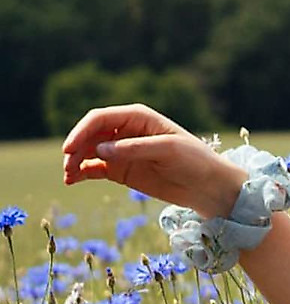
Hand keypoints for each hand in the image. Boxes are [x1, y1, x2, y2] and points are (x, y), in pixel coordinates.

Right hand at [61, 104, 244, 217]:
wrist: (206, 186)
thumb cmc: (194, 160)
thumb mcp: (168, 150)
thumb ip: (134, 148)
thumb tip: (100, 149)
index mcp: (138, 117)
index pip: (101, 118)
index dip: (82, 130)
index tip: (70, 148)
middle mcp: (126, 131)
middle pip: (90, 134)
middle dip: (75, 147)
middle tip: (68, 167)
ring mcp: (121, 151)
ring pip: (88, 151)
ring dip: (74, 161)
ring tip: (69, 176)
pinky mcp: (120, 170)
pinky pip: (93, 168)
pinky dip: (80, 173)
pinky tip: (72, 181)